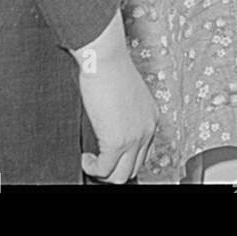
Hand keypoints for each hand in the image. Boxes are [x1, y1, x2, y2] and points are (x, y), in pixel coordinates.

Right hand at [75, 10, 157, 182]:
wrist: (107, 59)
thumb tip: (110, 127)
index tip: (109, 157)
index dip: (124, 159)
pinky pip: (104, 170)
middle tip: (97, 162)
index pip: (143, 153)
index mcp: (150, 118)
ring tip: (91, 162)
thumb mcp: (126, 95)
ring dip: (103, 173)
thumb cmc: (112, 69)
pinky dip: (92, 168)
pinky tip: (85, 157)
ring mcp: (135, 137)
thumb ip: (124, 114)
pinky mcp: (117, 141)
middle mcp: (147, 129)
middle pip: (134, 168)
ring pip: (121, 176)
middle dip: (113, 170)